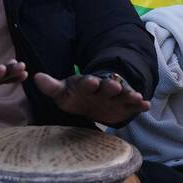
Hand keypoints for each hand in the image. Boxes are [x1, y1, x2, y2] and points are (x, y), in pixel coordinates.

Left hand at [34, 71, 150, 125]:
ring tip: (136, 96)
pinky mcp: (125, 106)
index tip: (91, 81)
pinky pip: (133, 105)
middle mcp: (103, 89)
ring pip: (123, 94)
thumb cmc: (76, 96)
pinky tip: (146, 105)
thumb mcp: (63, 93)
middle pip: (108, 87)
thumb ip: (52, 87)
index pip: (88, 83)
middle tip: (114, 85)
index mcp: (87, 85)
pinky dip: (140, 104)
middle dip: (111, 86)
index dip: (89, 83)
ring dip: (129, 94)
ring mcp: (116, 97)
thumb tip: (36, 76)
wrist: (94, 102)